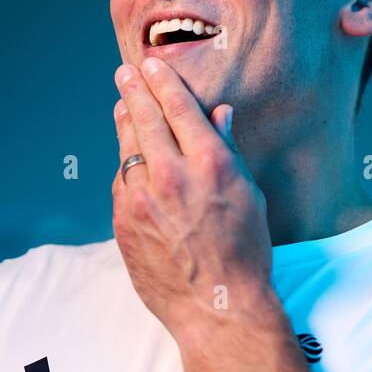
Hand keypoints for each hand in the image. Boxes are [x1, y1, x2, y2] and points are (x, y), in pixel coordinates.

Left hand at [111, 58, 275, 339]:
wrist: (217, 307)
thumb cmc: (245, 252)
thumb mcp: (249, 195)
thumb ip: (228, 150)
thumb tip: (218, 113)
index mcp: (210, 166)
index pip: (180, 109)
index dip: (163, 82)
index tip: (152, 64)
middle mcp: (173, 178)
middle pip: (145, 119)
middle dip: (135, 91)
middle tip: (126, 72)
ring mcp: (143, 201)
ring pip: (127, 148)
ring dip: (125, 123)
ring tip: (124, 104)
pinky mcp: (124, 222)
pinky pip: (122, 182)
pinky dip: (126, 165)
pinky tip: (130, 158)